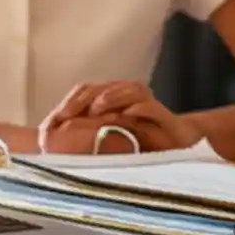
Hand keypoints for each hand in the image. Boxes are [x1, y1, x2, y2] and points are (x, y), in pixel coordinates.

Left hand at [41, 81, 200, 152]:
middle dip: (85, 98)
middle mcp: (129, 97)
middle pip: (104, 87)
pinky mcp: (166, 118)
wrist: (179, 147)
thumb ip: (86, 135)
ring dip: (111, 97)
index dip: (72, 100)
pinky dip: (140, 108)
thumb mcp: (107, 141)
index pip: (88, 90)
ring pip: (129, 89)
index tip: (56, 118)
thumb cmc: (141, 144)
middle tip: (68, 114)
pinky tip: (128, 114)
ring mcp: (148, 105)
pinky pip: (152, 107)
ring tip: (96, 108)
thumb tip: (55, 138)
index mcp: (113, 100)